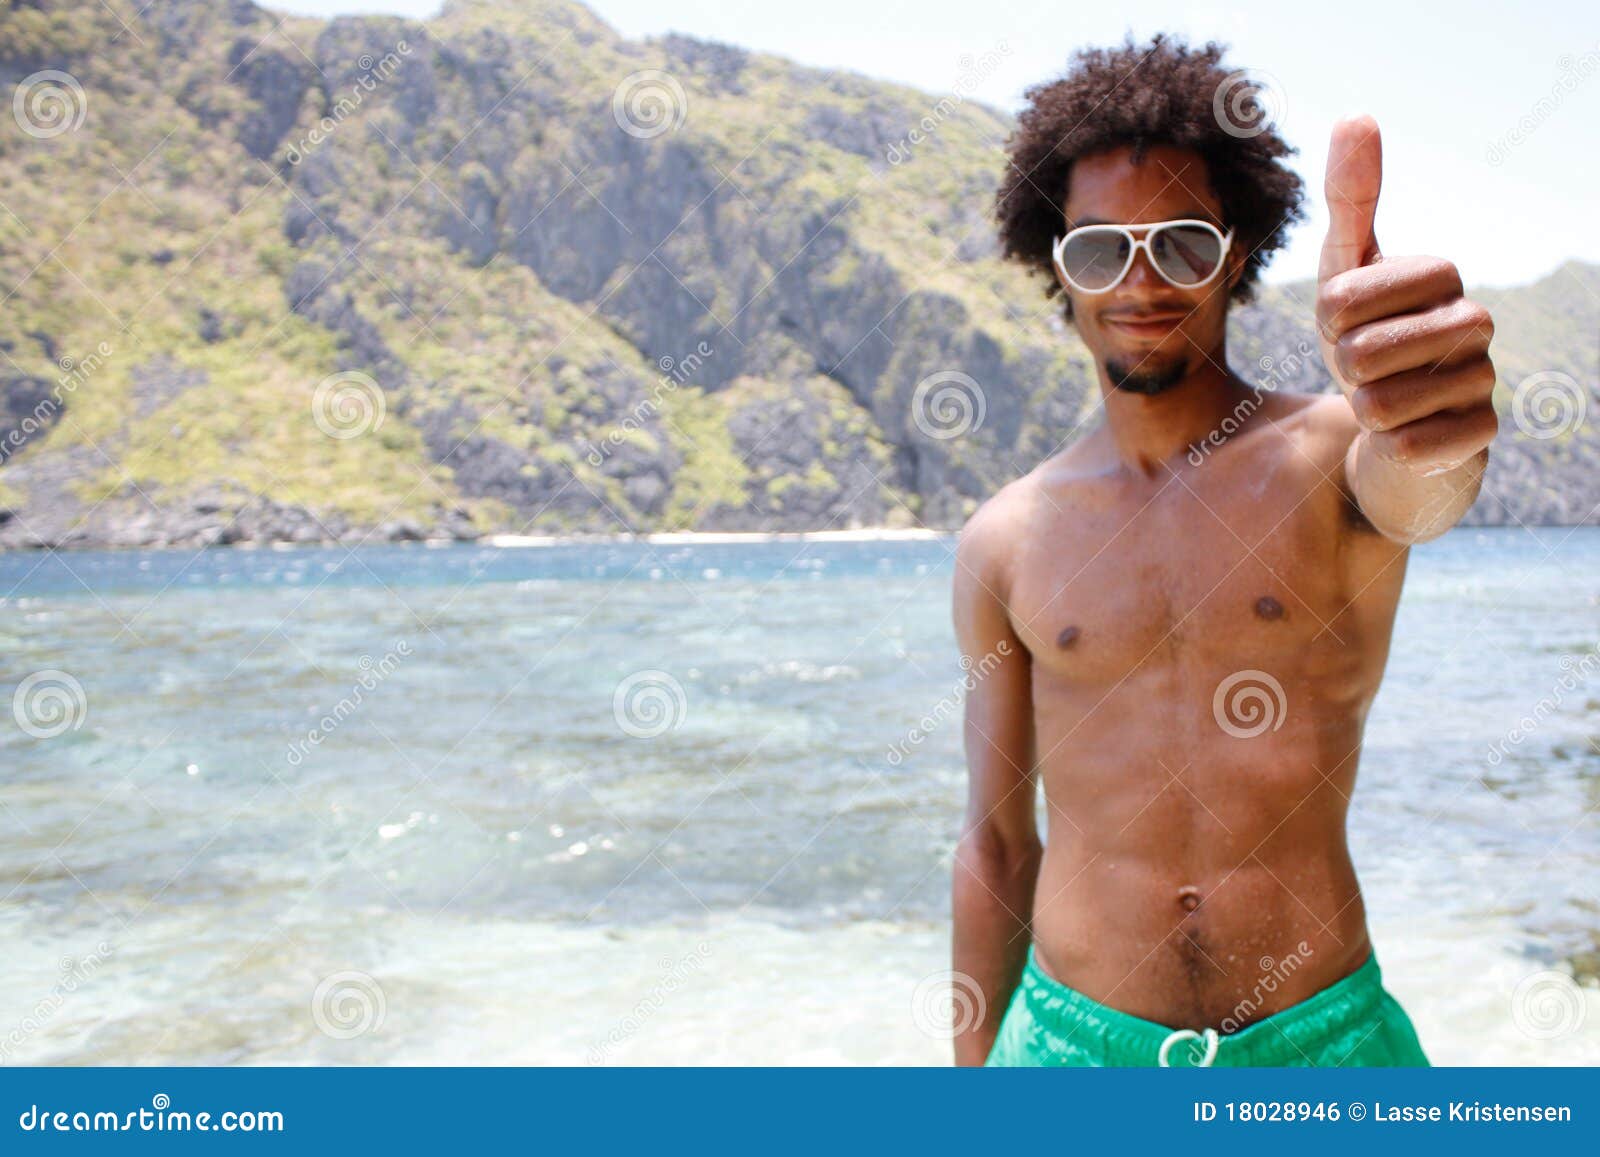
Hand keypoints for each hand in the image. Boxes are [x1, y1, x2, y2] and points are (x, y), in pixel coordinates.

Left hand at [1316, 115, 1497, 474]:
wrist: (1398, 424)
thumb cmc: (1364, 336)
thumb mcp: (1344, 269)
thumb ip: (1350, 199)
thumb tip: (1357, 115)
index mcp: (1439, 275)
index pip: (1338, 298)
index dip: (1325, 320)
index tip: (1345, 323)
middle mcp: (1474, 322)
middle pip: (1357, 353)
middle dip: (1341, 369)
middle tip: (1363, 369)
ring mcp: (1482, 380)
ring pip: (1378, 404)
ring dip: (1363, 409)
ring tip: (1384, 400)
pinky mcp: (1479, 437)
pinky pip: (1408, 447)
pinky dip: (1390, 448)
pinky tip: (1406, 436)